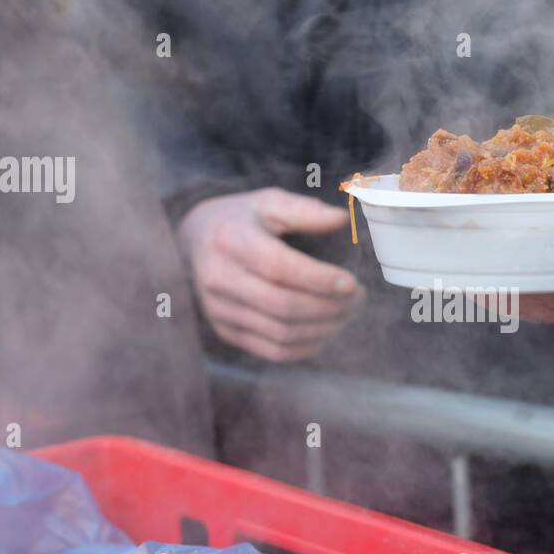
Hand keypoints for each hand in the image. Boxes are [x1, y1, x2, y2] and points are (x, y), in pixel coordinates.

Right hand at [177, 188, 365, 360]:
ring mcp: (219, 310)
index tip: (352, 282)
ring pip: (281, 333)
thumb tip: (342, 219)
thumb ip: (306, 211)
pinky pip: (273, 351)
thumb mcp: (269, 202)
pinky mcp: (226, 332)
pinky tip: (328, 329)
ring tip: (349, 312)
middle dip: (329, 307)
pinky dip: (308, 346)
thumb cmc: (243, 220)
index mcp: (230, 240)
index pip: (277, 267)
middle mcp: (218, 278)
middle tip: (359, 298)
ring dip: (325, 328)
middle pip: (282, 305)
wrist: (194, 243)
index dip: (318, 279)